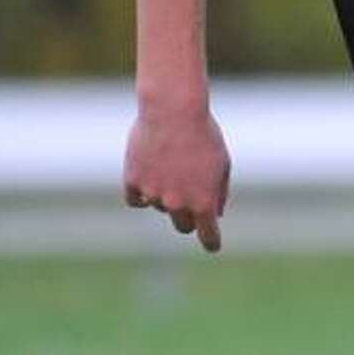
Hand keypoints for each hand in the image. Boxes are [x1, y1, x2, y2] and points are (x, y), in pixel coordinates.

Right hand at [123, 104, 231, 253]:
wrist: (173, 109)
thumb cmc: (203, 133)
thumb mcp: (221, 162)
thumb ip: (218, 192)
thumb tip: (215, 215)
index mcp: (203, 202)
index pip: (208, 236)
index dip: (211, 242)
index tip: (212, 245)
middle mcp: (177, 203)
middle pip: (182, 226)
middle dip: (187, 217)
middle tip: (188, 199)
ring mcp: (153, 193)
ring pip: (159, 206)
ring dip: (165, 194)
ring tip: (171, 163)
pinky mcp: (132, 181)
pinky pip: (135, 198)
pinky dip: (141, 191)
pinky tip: (148, 173)